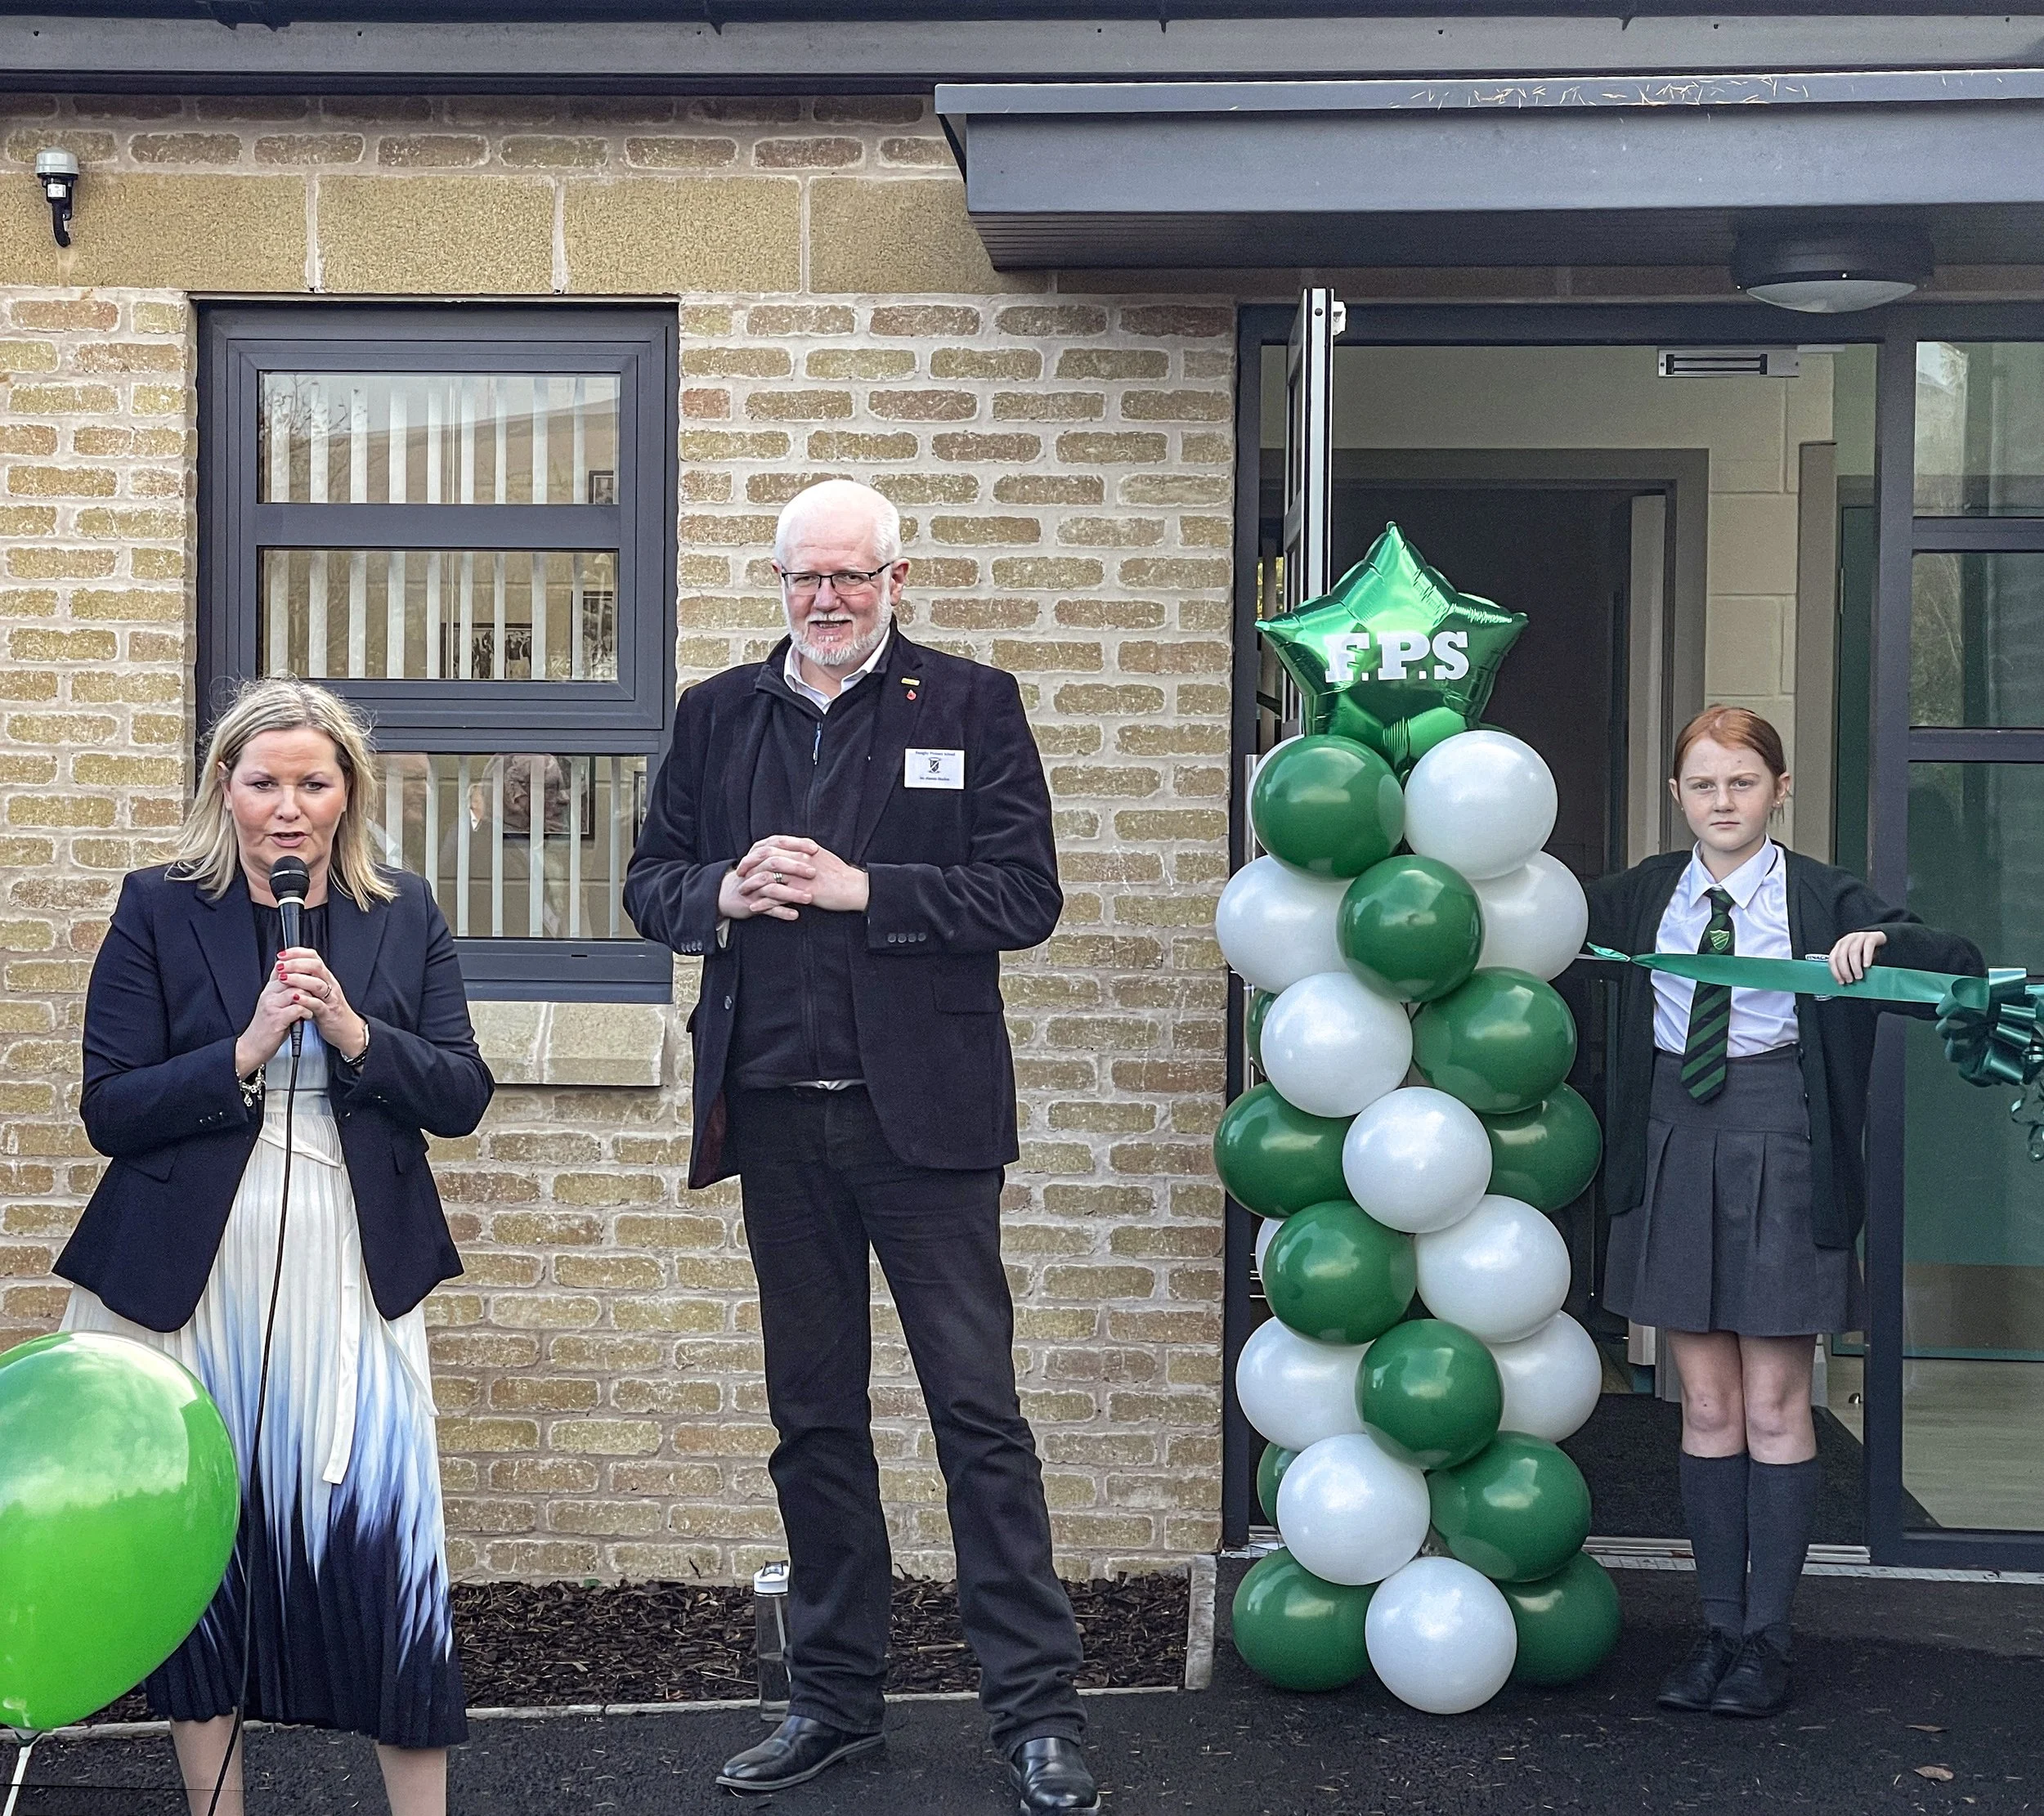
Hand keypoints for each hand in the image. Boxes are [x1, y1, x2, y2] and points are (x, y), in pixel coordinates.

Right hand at [234, 967, 313, 1077]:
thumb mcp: (275, 1004)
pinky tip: (308, 1016)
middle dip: (309, 983)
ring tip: (313, 1005)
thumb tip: (302, 981)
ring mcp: (272, 1006)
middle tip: (318, 991)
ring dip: (310, 998)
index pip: (284, 968)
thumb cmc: (267, 1027)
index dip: (300, 968)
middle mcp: (269, 994)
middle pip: (293, 976)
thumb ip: (284, 992)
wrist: (252, 1047)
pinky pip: (298, 1008)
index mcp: (269, 989)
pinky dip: (307, 1012)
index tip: (313, 975)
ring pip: (297, 991)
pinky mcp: (276, 1019)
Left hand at [273, 946, 369, 1060]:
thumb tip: (286, 969)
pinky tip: (295, 997)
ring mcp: (330, 998)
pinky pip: (318, 1004)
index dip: (297, 953)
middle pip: (315, 966)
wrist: (347, 1029)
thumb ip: (306, 979)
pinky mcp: (328, 1013)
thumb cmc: (330, 1010)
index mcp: (325, 977)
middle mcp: (329, 984)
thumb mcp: (318, 991)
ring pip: (317, 984)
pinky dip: (306, 1000)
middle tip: (281, 966)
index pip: (313, 957)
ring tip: (284, 978)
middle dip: (295, 964)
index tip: (281, 954)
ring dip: (298, 979)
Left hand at [717, 836, 869, 919]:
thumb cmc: (840, 874)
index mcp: (803, 848)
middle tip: (739, 873)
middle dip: (749, 864)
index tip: (748, 857)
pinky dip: (764, 902)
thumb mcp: (821, 856)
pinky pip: (777, 897)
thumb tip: (793, 849)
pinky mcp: (803, 892)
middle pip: (766, 857)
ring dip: (752, 884)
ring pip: (768, 877)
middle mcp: (799, 858)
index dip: (757, 850)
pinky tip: (754, 907)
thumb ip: (805, 851)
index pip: (773, 844)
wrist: (854, 887)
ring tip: (742, 891)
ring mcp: (800, 875)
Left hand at [1827, 928, 1887, 985]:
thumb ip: (1849, 965)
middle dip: (1844, 970)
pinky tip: (1867, 966)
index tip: (1841, 981)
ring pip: (1853, 951)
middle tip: (1850, 980)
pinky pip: (1868, 946)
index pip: (1833, 958)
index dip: (1835, 971)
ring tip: (1859, 976)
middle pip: (1841, 955)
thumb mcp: (1856, 958)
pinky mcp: (1871, 937)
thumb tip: (1846, 981)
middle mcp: (1848, 940)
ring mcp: (1859, 937)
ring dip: (1855, 966)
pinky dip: (1867, 957)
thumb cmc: (1866, 952)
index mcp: (1841, 945)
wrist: (1880, 938)